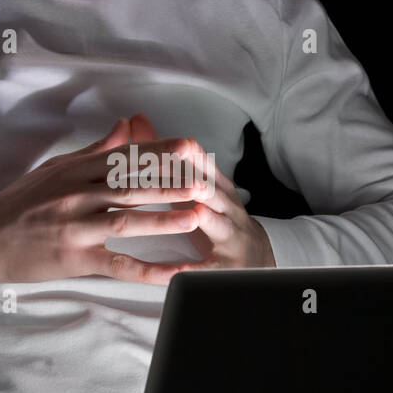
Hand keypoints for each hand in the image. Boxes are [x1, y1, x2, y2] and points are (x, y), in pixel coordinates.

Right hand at [0, 116, 210, 284]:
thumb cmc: (19, 202)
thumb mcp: (55, 168)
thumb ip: (94, 151)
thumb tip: (125, 126)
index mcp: (76, 171)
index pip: (125, 158)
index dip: (159, 153)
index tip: (189, 147)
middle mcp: (78, 195)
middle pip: (132, 186)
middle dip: (171, 183)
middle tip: (204, 180)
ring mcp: (76, 227)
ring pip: (126, 221)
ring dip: (164, 220)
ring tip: (196, 216)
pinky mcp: (74, 257)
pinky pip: (116, 264)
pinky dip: (147, 270)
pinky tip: (172, 274)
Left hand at [127, 112, 276, 269]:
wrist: (257, 259)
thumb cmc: (214, 218)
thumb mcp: (194, 186)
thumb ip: (163, 155)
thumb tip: (136, 120)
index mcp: (215, 186)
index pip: (199, 161)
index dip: (181, 150)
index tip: (157, 140)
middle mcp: (226, 207)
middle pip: (208, 188)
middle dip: (190, 178)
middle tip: (168, 168)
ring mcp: (229, 236)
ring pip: (215, 223)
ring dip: (201, 218)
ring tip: (189, 213)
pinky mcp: (224, 267)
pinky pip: (205, 269)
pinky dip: (190, 270)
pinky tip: (175, 273)